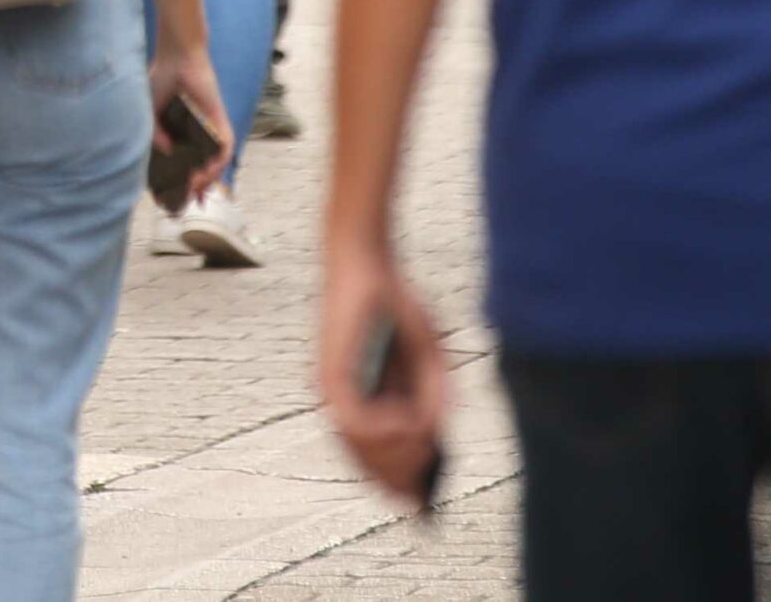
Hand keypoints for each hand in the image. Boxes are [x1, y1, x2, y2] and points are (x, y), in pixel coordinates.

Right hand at [145, 42, 231, 202]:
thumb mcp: (149, 114)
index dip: (176, 185)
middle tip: (186, 203)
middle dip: (195, 189)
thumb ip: (156, 136)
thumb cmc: (161, 81)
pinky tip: (207, 173)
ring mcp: (209, 129)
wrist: (177, 57)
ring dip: (207, 180)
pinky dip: (218, 162)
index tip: (169, 201)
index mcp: (178, 134)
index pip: (180, 166)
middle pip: (200, 169)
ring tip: (195, 190)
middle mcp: (196, 135)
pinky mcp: (219, 121)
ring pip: (215, 162)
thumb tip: (168, 154)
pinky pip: (225, 147)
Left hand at [318, 242, 448, 505]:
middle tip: (429, 478)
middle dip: (403, 475)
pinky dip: (387, 429)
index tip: (418, 506)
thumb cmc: (398, 307)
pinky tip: (411, 421)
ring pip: (361, 447)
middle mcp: (341, 400)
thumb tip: (439, 437)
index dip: (394, 483)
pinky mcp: (330, 376)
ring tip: (426, 443)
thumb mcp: (429, 358)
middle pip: (366, 460)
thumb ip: (435, 397)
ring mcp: (333, 389)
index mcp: (361, 398)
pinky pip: (355, 422)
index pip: (370, 457)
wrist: (369, 264)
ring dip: (398, 453)